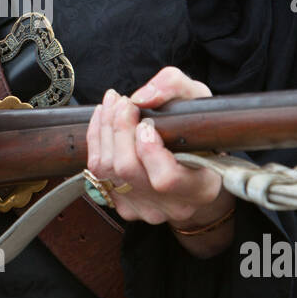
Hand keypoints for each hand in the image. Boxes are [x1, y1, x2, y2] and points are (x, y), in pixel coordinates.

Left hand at [86, 68, 233, 254]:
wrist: (195, 167)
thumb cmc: (200, 133)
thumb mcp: (198, 100)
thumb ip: (174, 86)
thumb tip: (142, 97)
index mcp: (201, 188)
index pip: (166, 179)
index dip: (149, 150)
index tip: (146, 122)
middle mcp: (172, 207)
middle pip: (128, 169)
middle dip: (119, 128)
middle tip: (124, 102)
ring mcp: (145, 210)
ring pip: (107, 170)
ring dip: (104, 129)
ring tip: (113, 104)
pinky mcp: (123, 206)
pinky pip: (96, 173)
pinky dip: (96, 140)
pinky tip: (104, 120)